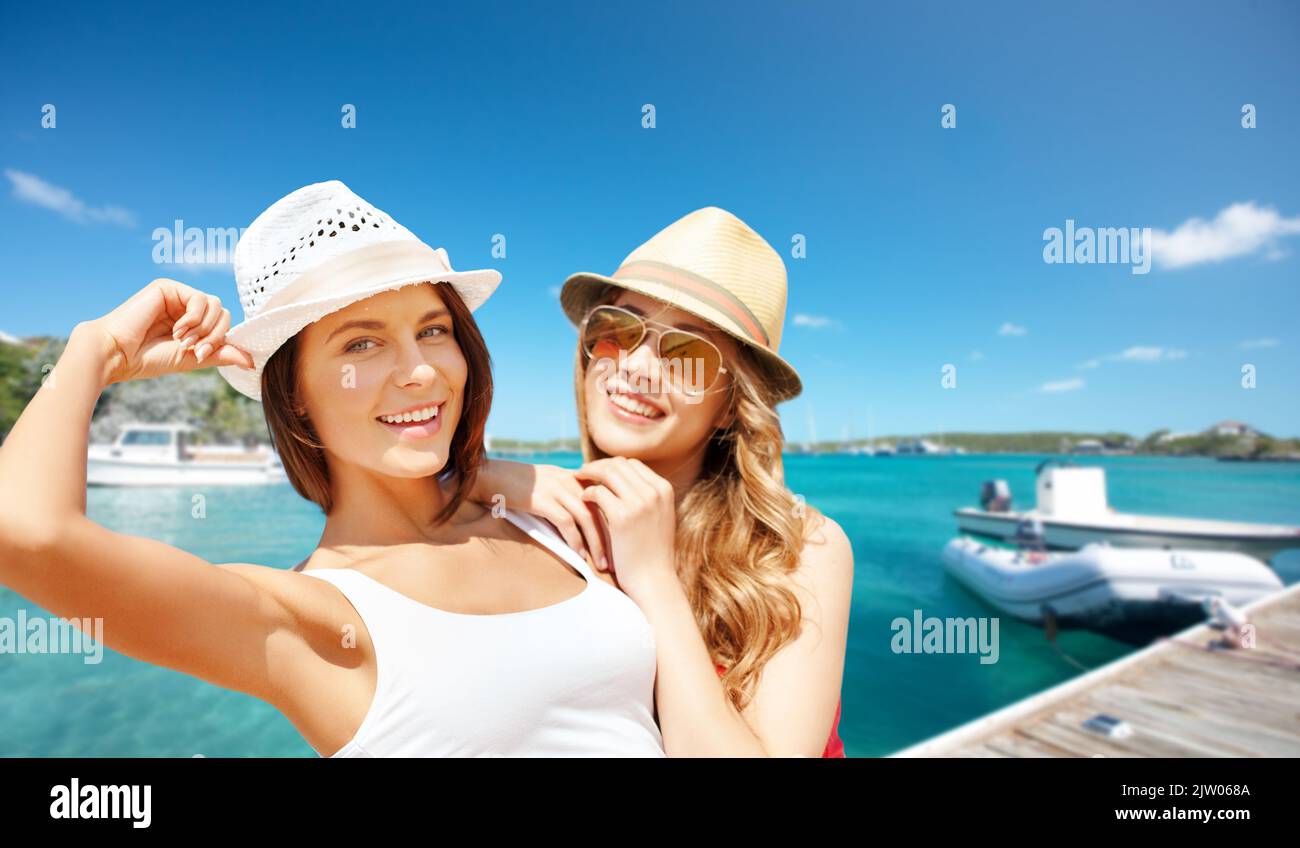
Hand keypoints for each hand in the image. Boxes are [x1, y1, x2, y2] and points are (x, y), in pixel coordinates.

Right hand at [80, 278, 253, 383]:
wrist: (118, 354)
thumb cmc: (149, 359)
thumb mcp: (193, 359)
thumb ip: (221, 354)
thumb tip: (252, 360)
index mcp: (192, 323)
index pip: (223, 325)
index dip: (221, 340)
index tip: (202, 356)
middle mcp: (186, 307)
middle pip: (224, 313)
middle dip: (215, 335)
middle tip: (196, 350)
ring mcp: (177, 296)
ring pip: (216, 304)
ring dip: (204, 328)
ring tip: (183, 341)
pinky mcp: (167, 287)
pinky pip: (200, 299)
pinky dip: (194, 318)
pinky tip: (177, 330)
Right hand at [479, 460, 608, 570]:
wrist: (489, 476)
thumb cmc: (518, 487)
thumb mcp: (547, 487)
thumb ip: (565, 499)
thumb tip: (581, 526)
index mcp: (574, 477)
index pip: (604, 499)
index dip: (614, 522)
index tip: (620, 544)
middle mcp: (570, 480)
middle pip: (600, 510)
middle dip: (610, 537)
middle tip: (614, 560)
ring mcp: (557, 488)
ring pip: (587, 518)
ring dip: (596, 543)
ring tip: (600, 563)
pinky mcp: (543, 499)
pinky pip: (566, 522)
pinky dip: (575, 540)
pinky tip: (578, 555)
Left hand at [576, 457, 677, 600]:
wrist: (653, 580)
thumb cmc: (652, 552)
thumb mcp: (658, 517)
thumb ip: (646, 497)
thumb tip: (624, 480)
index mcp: (664, 489)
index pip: (633, 464)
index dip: (612, 465)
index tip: (598, 472)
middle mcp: (654, 492)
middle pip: (619, 464)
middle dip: (597, 466)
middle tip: (582, 472)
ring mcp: (639, 503)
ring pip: (607, 473)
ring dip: (589, 474)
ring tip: (577, 480)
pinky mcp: (622, 517)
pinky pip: (598, 492)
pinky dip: (587, 493)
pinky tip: (582, 500)